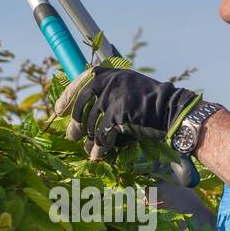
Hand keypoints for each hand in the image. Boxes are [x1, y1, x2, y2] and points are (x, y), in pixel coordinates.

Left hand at [53, 64, 199, 158]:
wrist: (171, 109)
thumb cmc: (149, 101)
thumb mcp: (126, 86)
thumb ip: (106, 91)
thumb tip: (83, 109)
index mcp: (107, 74)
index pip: (79, 83)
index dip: (66, 98)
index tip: (58, 111)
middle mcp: (107, 83)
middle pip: (82, 108)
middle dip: (76, 125)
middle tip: (73, 136)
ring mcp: (112, 99)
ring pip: (91, 125)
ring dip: (89, 140)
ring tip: (90, 149)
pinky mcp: (118, 116)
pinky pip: (102, 136)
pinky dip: (99, 148)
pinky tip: (98, 156)